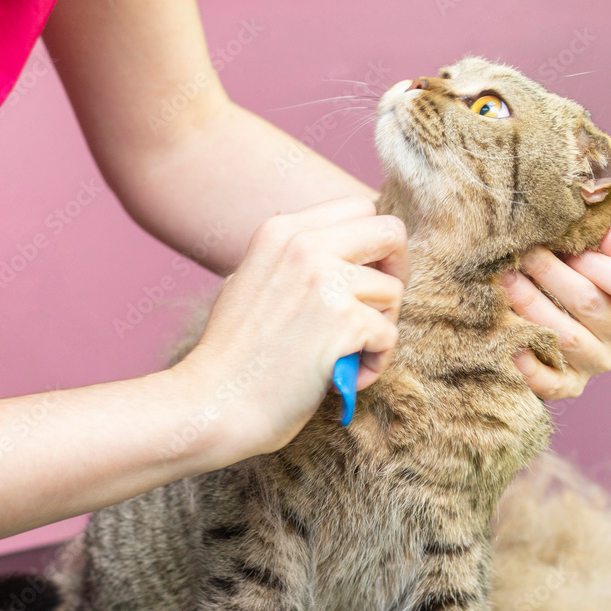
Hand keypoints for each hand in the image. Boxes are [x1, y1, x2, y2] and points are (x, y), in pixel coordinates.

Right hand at [176, 196, 407, 460]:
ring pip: (393, 291)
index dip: (373, 244)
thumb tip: (348, 251)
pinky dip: (374, 363)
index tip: (363, 277)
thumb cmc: (233, 354)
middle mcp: (304, 245)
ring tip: (344, 354)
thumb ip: (296, 257)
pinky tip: (341, 378)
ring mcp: (325, 281)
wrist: (214, 403)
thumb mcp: (253, 279)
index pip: (359, 207)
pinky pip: (389, 335)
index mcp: (282, 230)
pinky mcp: (344, 322)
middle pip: (390, 231)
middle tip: (377, 308)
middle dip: (396, 270)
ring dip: (380, 327)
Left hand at [501, 227, 610, 399]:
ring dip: (532, 308)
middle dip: (549, 274)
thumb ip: (601, 247)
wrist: (559, 316)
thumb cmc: (575, 274)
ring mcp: (597, 362)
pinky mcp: (571, 385)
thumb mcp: (592, 255)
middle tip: (520, 255)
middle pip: (588, 304)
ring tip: (506, 283)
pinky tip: (509, 344)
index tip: (561, 245)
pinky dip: (530, 367)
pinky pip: (552, 383)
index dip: (596, 264)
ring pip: (567, 339)